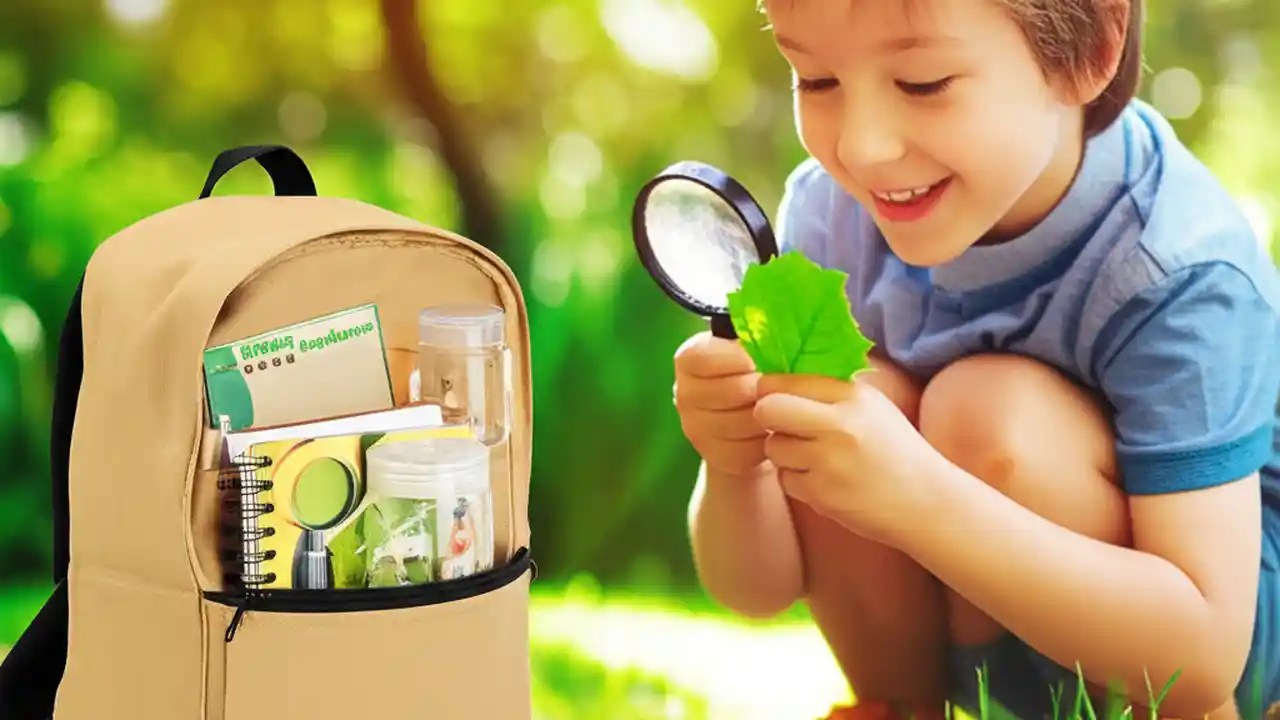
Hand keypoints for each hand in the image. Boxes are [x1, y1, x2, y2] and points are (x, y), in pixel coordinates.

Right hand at [673, 332, 767, 477]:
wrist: (755, 416)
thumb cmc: (760, 370)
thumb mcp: (755, 347)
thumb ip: (757, 336)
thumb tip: (774, 328)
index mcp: (689, 359)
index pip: (701, 357)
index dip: (732, 358)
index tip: (756, 360)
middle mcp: (683, 393)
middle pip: (727, 392)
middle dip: (760, 388)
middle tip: (780, 385)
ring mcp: (695, 428)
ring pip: (739, 423)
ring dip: (768, 415)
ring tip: (781, 406)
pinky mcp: (714, 456)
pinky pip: (744, 451)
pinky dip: (766, 442)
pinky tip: (774, 430)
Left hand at [753, 373, 944, 543]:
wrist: (926, 502)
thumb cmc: (894, 450)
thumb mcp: (872, 407)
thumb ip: (830, 390)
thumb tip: (778, 377)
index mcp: (853, 396)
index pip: (786, 381)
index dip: (772, 390)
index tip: (777, 397)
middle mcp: (840, 424)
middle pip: (768, 409)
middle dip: (767, 417)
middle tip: (783, 426)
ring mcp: (829, 461)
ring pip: (773, 447)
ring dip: (785, 453)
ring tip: (816, 458)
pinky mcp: (822, 494)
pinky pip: (785, 479)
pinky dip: (798, 481)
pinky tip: (826, 481)